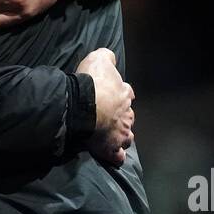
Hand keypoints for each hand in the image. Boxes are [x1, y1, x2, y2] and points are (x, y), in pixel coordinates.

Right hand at [76, 48, 133, 167]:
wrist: (84, 104)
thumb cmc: (92, 81)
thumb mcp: (99, 59)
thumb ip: (106, 57)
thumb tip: (110, 57)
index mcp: (124, 93)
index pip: (128, 94)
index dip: (122, 95)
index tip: (117, 96)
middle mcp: (126, 114)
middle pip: (128, 117)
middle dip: (122, 117)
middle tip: (111, 118)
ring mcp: (121, 132)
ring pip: (127, 136)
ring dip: (122, 136)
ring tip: (114, 137)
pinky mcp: (112, 147)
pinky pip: (117, 156)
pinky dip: (116, 156)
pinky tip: (113, 155)